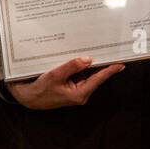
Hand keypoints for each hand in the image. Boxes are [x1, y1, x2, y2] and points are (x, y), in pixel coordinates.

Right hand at [6, 56, 124, 109]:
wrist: (29, 97)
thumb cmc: (41, 89)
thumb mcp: (55, 75)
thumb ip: (72, 67)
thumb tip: (88, 59)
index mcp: (80, 93)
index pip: (98, 79)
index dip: (110, 70)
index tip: (120, 63)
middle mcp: (81, 93)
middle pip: (95, 76)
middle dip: (102, 64)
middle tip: (111, 52)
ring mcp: (77, 90)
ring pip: (88, 75)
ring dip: (92, 65)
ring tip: (99, 51)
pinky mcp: (72, 87)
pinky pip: (81, 75)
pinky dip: (83, 67)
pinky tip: (83, 58)